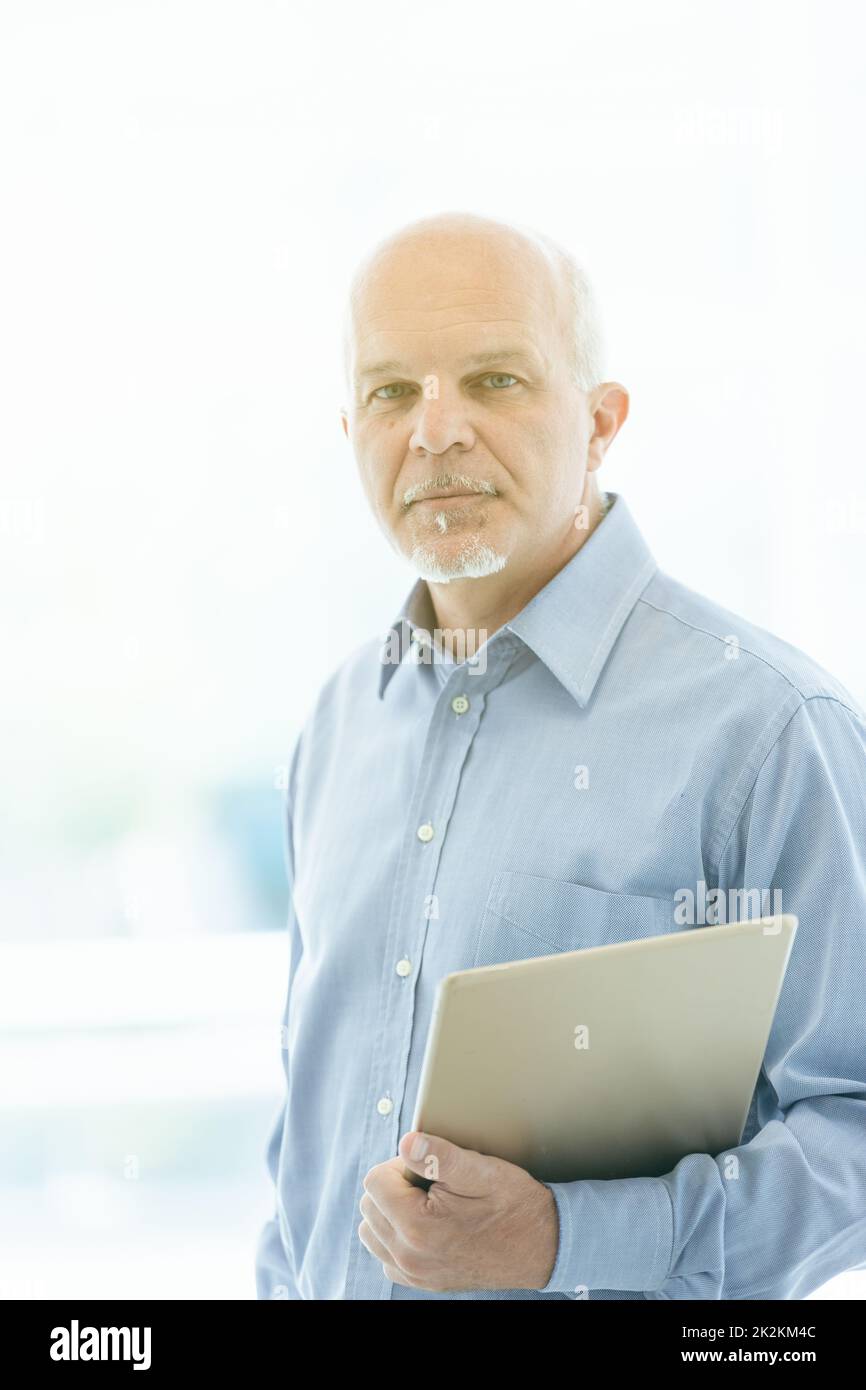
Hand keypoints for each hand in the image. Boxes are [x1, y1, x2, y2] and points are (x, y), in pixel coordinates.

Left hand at [358, 1131, 558, 1291]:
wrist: (543, 1247)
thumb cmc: (514, 1206)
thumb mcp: (481, 1171)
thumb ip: (439, 1155)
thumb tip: (406, 1142)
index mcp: (418, 1227)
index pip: (375, 1181)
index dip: (400, 1164)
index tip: (428, 1167)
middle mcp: (409, 1257)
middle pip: (370, 1205)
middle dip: (394, 1186)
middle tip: (432, 1182)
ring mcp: (414, 1274)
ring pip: (372, 1231)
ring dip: (391, 1210)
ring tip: (428, 1202)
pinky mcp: (421, 1282)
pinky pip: (386, 1254)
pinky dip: (397, 1235)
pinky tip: (426, 1223)